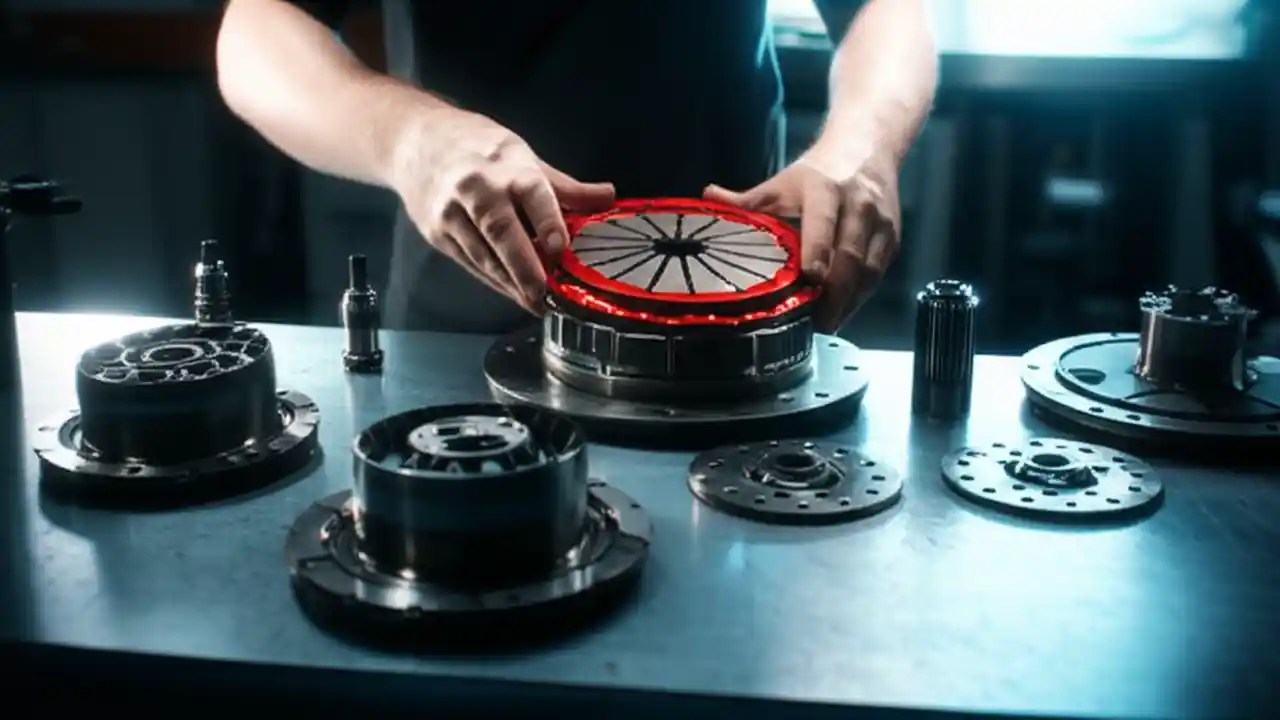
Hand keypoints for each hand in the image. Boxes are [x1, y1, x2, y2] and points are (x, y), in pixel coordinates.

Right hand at [390, 109, 614, 312]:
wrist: (414, 142)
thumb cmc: (478, 148)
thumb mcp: (524, 156)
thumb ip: (565, 186)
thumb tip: (608, 197)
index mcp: (506, 166)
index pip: (531, 192)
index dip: (547, 220)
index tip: (561, 247)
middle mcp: (476, 189)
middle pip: (501, 231)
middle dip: (525, 267)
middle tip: (546, 295)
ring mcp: (452, 214)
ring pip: (484, 255)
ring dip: (512, 284)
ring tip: (537, 304)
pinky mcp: (438, 234)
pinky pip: (471, 264)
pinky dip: (494, 281)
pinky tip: (513, 293)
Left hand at [704, 149, 900, 332]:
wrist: (867, 148)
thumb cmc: (817, 172)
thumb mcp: (783, 182)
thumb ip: (748, 200)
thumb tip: (707, 197)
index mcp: (826, 188)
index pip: (823, 223)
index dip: (818, 252)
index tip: (808, 281)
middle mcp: (859, 205)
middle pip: (850, 256)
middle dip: (834, 293)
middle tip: (814, 322)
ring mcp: (881, 223)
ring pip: (868, 271)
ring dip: (849, 303)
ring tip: (826, 325)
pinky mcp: (892, 239)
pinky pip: (878, 275)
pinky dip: (860, 298)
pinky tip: (841, 313)